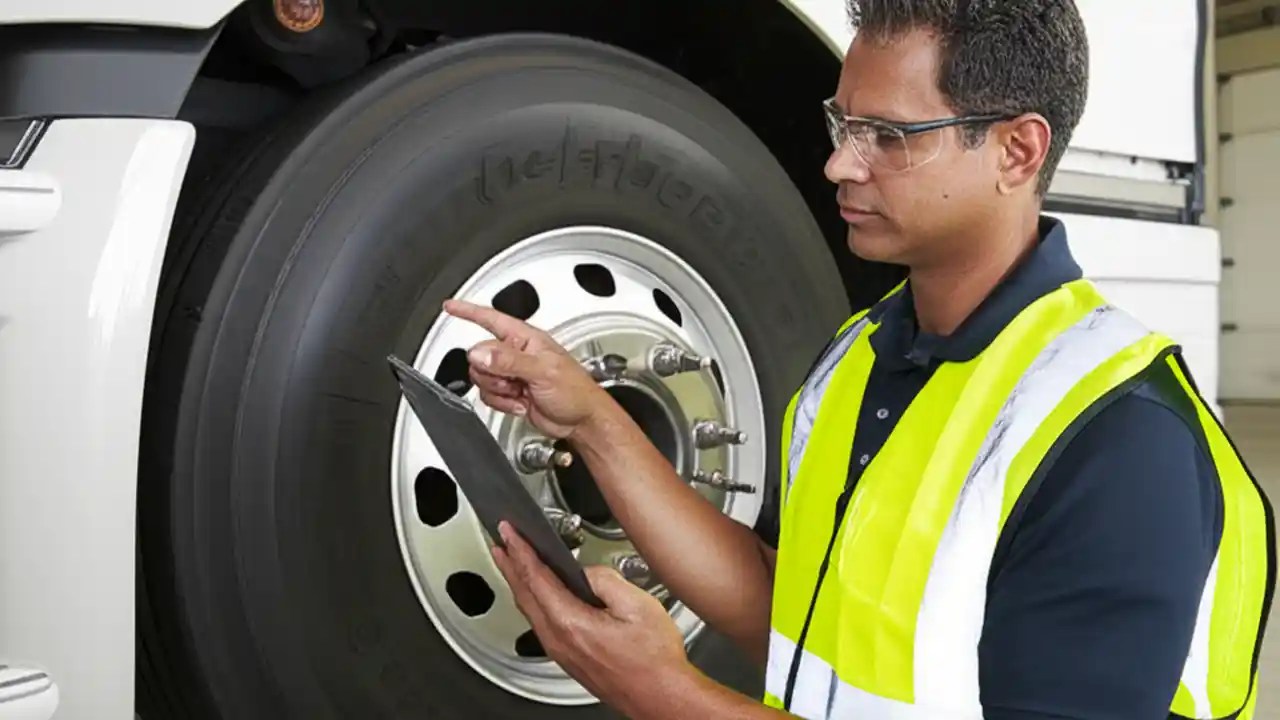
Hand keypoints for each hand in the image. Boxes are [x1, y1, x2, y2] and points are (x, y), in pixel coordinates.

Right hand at [442, 299, 611, 438]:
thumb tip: (480, 352)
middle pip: (480, 355)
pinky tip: (520, 403)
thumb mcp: (543, 371)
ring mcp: (513, 374)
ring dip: (497, 390)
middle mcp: (517, 354)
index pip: (491, 319)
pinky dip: (501, 403)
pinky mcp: (511, 393)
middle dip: (492, 372)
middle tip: (513, 380)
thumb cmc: (576, 391)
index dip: (469, 312)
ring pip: (482, 377)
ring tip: (520, 391)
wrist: (581, 421)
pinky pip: (488, 395)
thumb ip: (509, 360)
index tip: (450, 306)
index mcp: (526, 339)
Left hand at [490, 521, 694, 717]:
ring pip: (530, 610)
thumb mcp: (637, 605)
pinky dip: (532, 600)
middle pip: (524, 594)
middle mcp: (559, 640)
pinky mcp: (569, 659)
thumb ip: (606, 580)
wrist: (661, 697)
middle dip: (509, 564)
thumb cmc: (654, 661)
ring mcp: (562, 652)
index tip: (508, 532)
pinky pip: (541, 623)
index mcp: (571, 622)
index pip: (535, 577)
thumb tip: (586, 571)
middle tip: (500, 542)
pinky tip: (538, 595)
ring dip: (519, 582)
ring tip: (512, 563)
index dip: (519, 550)